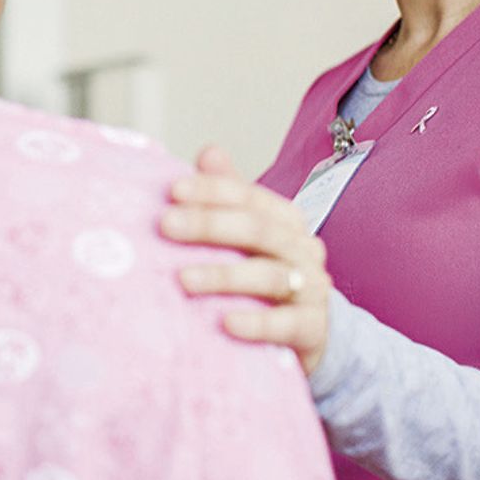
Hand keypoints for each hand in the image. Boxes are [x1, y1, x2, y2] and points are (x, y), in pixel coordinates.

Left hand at [162, 145, 331, 375]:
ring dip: (224, 277)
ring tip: (183, 280)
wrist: (313, 328)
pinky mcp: (313, 327)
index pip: (250, 197)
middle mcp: (302, 248)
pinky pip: (287, 324)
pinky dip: (257, 323)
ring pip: (270, 276)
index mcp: (286, 220)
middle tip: (165, 225)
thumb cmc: (268, 271)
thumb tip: (208, 152)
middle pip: (258, 230)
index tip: (172, 190)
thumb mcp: (249, 232)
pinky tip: (225, 324)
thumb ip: (229, 196)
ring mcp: (311, 288)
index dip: (213, 190)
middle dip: (210, 225)